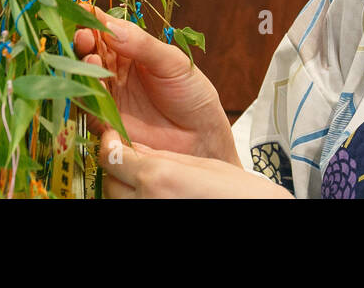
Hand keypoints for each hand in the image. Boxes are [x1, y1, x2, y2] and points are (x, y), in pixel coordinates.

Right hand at [73, 1, 238, 164]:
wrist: (200, 137)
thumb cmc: (191, 93)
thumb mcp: (172, 62)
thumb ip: (142, 45)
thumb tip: (111, 26)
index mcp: (131, 49)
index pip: (107, 29)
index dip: (94, 20)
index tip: (85, 11)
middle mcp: (114, 70)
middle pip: (89, 50)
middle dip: (84, 41)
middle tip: (84, 36)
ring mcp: (108, 95)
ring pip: (84, 76)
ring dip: (82, 65)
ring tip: (91, 58)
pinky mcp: (104, 121)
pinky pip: (86, 106)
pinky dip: (83, 93)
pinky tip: (91, 84)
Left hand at [98, 127, 294, 198]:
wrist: (255, 211)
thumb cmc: (235, 190)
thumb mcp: (196, 164)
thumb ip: (159, 156)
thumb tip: (133, 148)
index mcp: (157, 177)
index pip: (111, 158)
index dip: (110, 144)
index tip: (113, 137)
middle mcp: (146, 201)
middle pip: (109, 182)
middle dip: (116, 168)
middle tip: (130, 157)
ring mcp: (148, 216)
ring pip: (117, 200)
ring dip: (124, 187)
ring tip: (145, 177)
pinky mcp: (154, 226)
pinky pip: (134, 208)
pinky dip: (136, 199)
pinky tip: (154, 192)